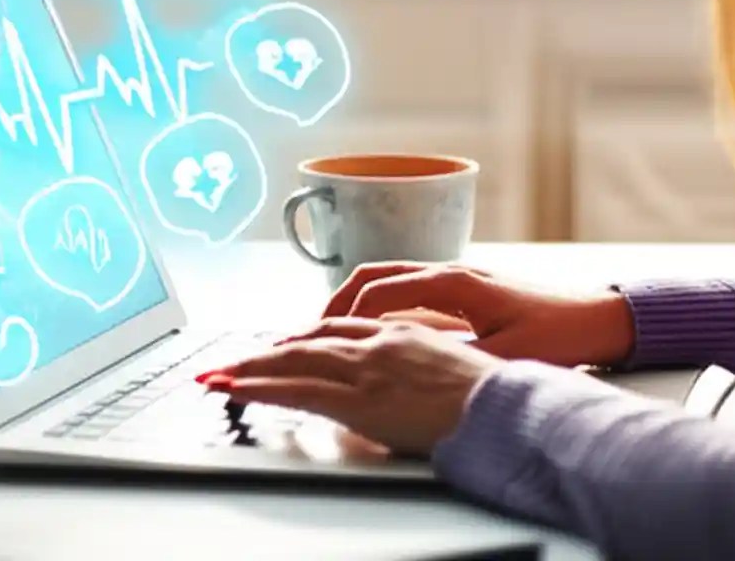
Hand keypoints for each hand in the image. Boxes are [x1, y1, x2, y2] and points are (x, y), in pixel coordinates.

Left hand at [198, 314, 505, 454]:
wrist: (513, 407)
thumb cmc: (498, 395)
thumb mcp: (458, 368)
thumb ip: (423, 367)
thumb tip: (410, 382)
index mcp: (402, 333)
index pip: (339, 329)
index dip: (305, 337)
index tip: (283, 346)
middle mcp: (379, 342)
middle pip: (309, 339)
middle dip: (268, 351)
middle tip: (236, 360)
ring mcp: (368, 368)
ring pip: (295, 360)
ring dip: (253, 367)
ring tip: (221, 375)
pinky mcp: (361, 399)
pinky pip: (298, 390)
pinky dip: (262, 387)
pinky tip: (236, 388)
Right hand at [315, 262, 635, 367]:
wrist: (606, 318)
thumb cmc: (564, 333)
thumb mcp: (509, 356)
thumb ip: (459, 362)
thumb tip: (415, 375)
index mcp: (455, 283)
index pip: (381, 290)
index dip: (346, 316)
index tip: (320, 340)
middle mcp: (450, 273)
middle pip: (374, 275)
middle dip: (336, 303)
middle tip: (308, 333)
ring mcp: (456, 279)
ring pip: (388, 280)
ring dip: (355, 303)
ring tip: (328, 332)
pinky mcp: (464, 292)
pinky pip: (407, 292)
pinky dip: (379, 307)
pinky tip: (372, 334)